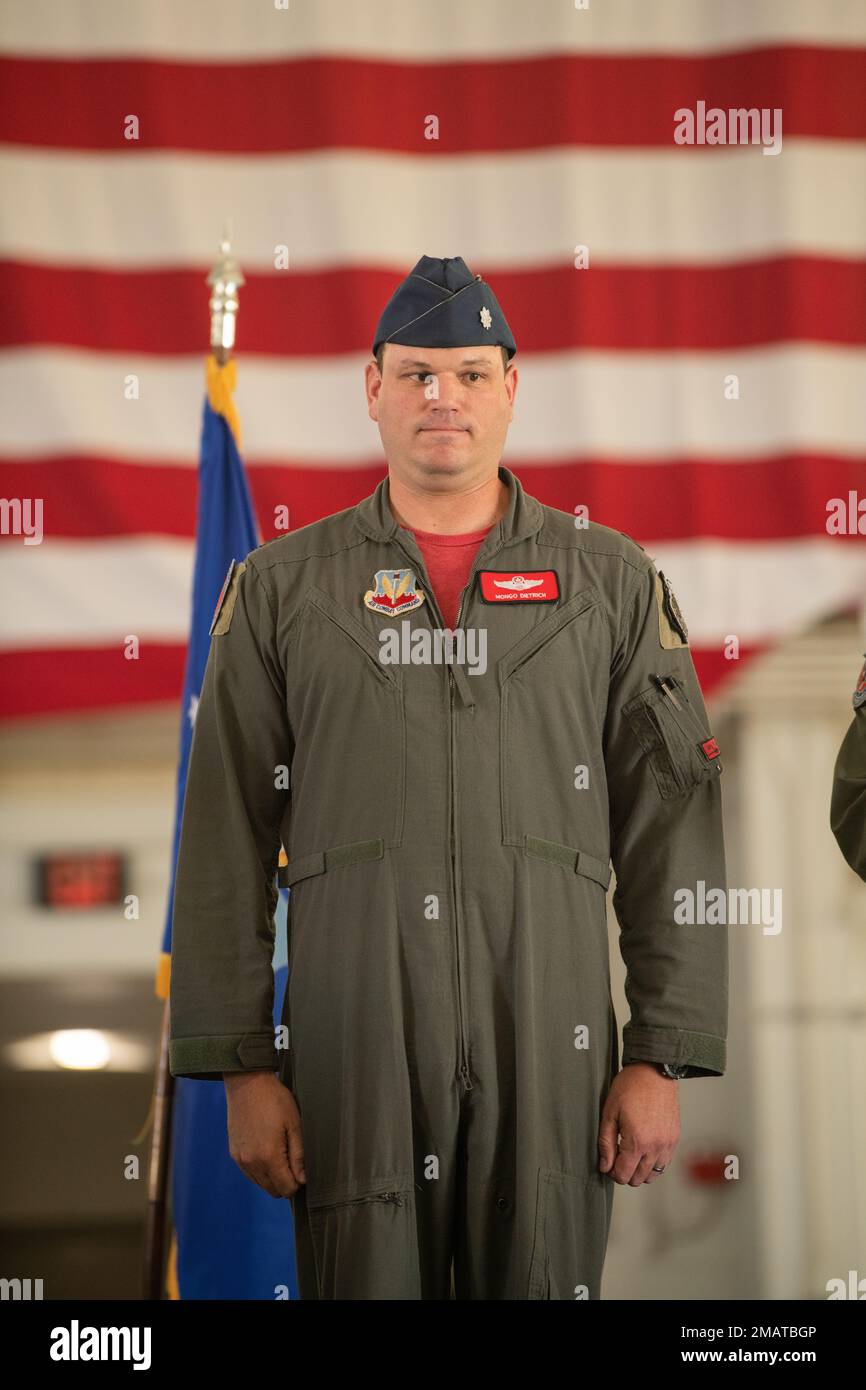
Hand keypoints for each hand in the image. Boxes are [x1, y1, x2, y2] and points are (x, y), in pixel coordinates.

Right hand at [224, 1070, 305, 1197]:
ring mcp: (240, 1159)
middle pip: (273, 1191)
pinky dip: (260, 1170)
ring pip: (260, 1184)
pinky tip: (267, 1150)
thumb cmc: (274, 1099)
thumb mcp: (294, 1124)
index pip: (286, 1189)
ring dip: (273, 1177)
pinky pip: (250, 1174)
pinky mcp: (234, 1153)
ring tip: (281, 1152)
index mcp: (268, 1157)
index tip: (303, 1169)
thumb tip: (303, 1179)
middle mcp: (251, 1163)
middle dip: (286, 1182)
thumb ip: (299, 1156)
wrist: (247, 1083)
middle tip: (293, 1159)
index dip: (298, 1183)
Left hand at [597, 1062, 679, 1184]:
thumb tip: (605, 1166)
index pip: (623, 1175)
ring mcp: (667, 1144)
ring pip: (653, 1174)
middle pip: (638, 1179)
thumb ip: (606, 1143)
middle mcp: (655, 1147)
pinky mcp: (674, 1139)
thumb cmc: (630, 1087)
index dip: (612, 1172)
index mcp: (637, 1141)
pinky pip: (664, 1163)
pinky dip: (653, 1163)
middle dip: (625, 1173)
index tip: (608, 1163)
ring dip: (640, 1170)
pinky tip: (644, 1151)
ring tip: (630, 1155)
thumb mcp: (609, 1113)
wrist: (654, 1071)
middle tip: (617, 1158)